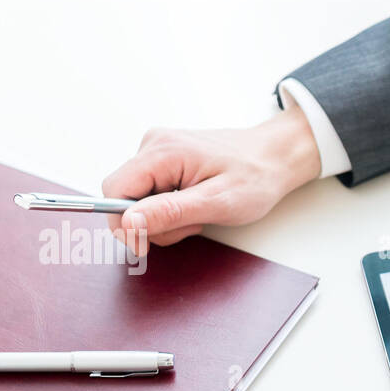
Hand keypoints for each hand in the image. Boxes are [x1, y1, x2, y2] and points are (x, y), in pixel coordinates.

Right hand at [102, 105, 321, 247]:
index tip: (145, 244)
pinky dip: (171, 208)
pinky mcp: (166, 161)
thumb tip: (129, 221)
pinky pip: (152, 194)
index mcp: (162, 152)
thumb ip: (170, 213)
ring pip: (138, 200)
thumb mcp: (217, 203)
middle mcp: (154, 145)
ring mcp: (158, 151)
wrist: (275, 158)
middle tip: (190, 224)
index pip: (113, 190)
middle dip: (152, 223)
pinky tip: (196, 205)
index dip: (123, 223)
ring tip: (200, 213)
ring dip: (165, 219)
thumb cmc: (255, 177)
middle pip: (124, 197)